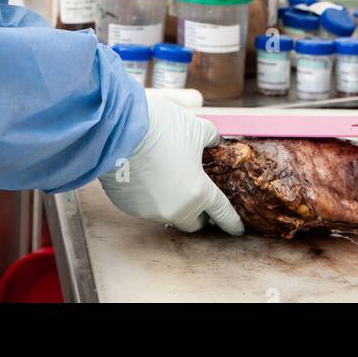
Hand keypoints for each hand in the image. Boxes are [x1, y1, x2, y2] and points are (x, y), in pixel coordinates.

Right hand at [99, 93, 243, 234]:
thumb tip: (214, 139)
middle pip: (194, 222)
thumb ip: (210, 137)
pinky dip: (150, 196)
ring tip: (167, 179)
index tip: (237, 229)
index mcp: (198, 192)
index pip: (222, 213)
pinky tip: (146, 177)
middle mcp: (177, 209)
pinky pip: (146, 207)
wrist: (119, 129)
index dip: (232, 221)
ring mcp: (151, 211)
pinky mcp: (130, 208)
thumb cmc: (161, 128)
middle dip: (199, 213)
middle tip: (199, 198)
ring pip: (168, 214)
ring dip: (172, 202)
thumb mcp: (194, 127)